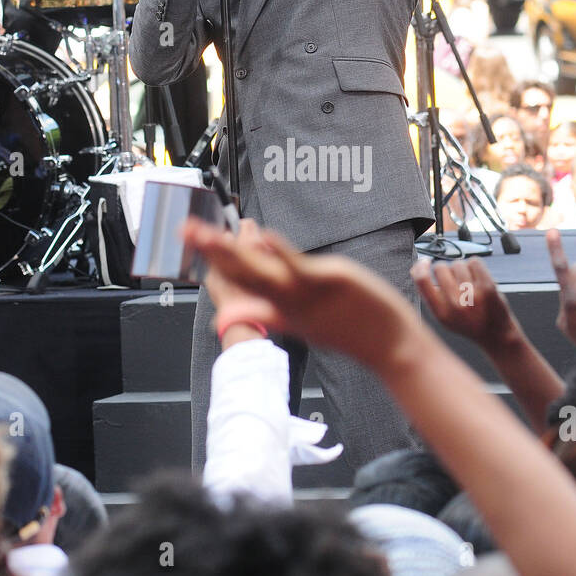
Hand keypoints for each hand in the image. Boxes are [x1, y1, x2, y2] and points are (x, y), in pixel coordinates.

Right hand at [181, 219, 413, 368]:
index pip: (239, 281)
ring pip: (263, 271)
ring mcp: (306, 293)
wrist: (390, 346)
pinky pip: (299, 267)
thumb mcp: (304, 322)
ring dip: (234, 251)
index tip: (192, 239)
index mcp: (280, 308)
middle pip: (243, 274)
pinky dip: (281, 252)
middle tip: (185, 229)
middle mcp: (287, 302)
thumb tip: (239, 313)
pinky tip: (265, 236)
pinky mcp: (328, 282)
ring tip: (209, 233)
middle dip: (212, 251)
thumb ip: (270, 314)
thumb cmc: (353, 330)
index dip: (213, 261)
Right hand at [411, 257, 516, 352]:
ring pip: (457, 264)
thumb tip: (417, 268)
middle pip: (440, 267)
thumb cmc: (468, 322)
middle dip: (445, 270)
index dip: (420, 267)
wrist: (496, 333)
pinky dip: (475, 267)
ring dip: (462, 270)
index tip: (425, 262)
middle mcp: (455, 304)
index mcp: (441, 312)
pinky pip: (474, 262)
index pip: (422, 281)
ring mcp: (472, 295)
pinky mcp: (488, 286)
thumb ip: (430, 296)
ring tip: (469, 284)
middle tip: (455, 281)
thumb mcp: (444, 316)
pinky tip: (477, 279)